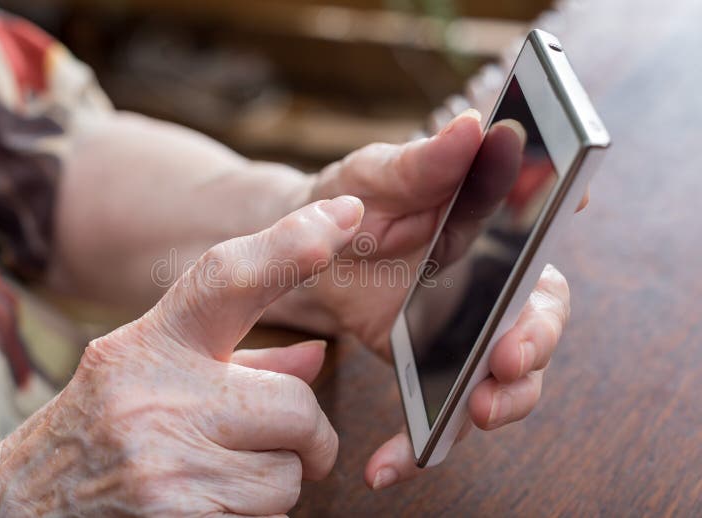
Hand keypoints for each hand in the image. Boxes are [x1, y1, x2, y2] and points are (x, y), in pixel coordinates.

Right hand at [0, 197, 364, 516]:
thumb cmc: (90, 440)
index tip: (345, 214)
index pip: (226, 278)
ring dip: (276, 481)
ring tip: (222, 480)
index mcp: (146, 346)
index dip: (291, 244)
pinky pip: (267, 515)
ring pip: (290, 473)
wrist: (11, 517)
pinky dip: (254, 515)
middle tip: (295, 446)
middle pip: (296, 404)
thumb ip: (238, 365)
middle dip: (309, 435)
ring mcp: (162, 464)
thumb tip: (316, 355)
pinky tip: (206, 507)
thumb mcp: (147, 383)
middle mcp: (153, 396)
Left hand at [269, 109, 588, 488]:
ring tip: (475, 412)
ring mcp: (462, 329)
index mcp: (485, 226)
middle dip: (535, 341)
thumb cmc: (345, 200)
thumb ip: (420, 160)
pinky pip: (443, 411)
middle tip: (509, 357)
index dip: (556, 231)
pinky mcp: (429, 366)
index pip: (538, 233)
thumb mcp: (374, 174)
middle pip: (538, 316)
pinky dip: (422, 443)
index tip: (565, 223)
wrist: (302, 254)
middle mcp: (487, 281)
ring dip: (505, 399)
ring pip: (508, 374)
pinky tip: (390, 463)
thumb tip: (472, 128)